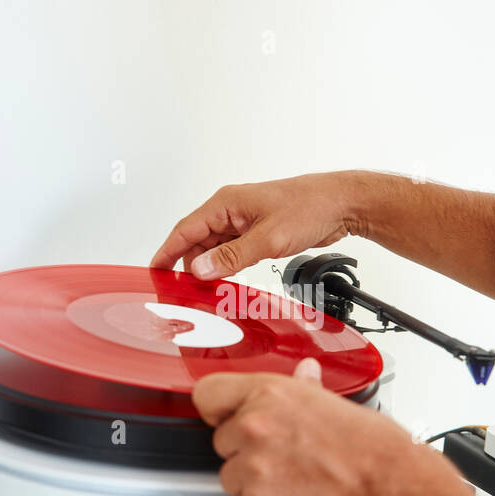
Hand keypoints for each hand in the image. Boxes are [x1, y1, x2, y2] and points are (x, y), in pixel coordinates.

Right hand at [150, 172, 372, 279]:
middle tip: (185, 292)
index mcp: (225, 203)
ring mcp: (244, 221)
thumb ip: (232, 256)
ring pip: (214, 248)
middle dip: (190, 266)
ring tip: (208, 289)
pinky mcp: (256, 231)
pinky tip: (229, 280)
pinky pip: (232, 250)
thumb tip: (200, 269)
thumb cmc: (309, 207)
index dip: (166, 252)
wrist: (340, 204)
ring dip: (211, 267)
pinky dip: (227, 265)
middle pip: (196, 241)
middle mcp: (230, 210)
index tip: (154, 271)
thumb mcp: (267, 238)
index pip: (184, 230)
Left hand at [191, 357, 464, 495]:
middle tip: (284, 459)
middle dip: (246, 453)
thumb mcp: (335, 402)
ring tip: (294, 483)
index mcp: (270, 393)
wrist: (386, 486)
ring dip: (255, 486)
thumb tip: (304, 372)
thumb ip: (305, 388)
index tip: (228, 419)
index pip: (207, 394)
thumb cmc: (371, 447)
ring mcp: (253, 466)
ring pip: (231, 479)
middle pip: (221, 442)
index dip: (218, 411)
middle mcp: (255, 425)